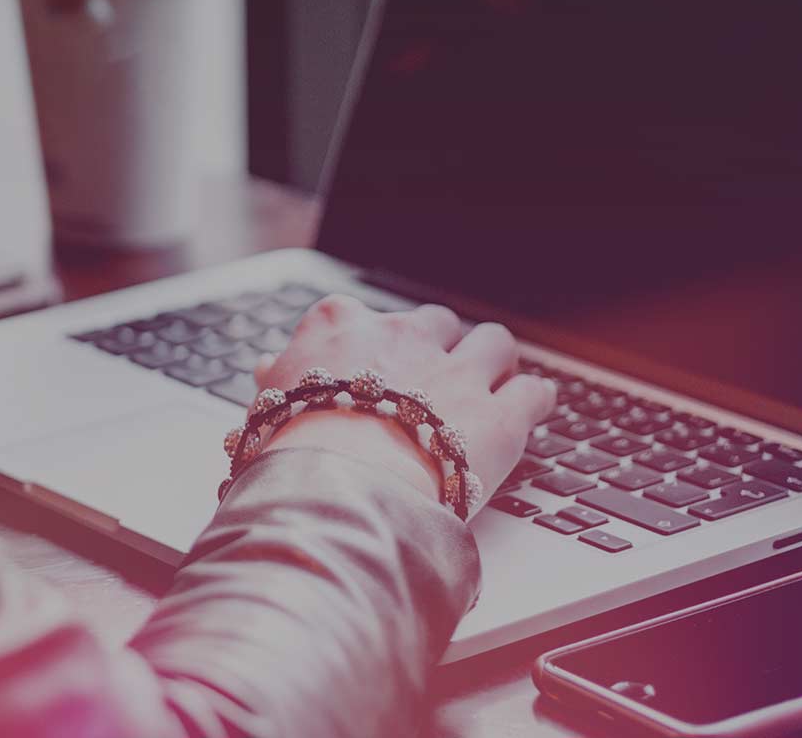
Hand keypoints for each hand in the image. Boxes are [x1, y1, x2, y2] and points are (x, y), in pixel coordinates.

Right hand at [252, 295, 554, 515]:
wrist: (339, 486)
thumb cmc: (292, 452)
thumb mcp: (266, 409)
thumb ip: (275, 383)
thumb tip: (269, 369)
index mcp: (341, 328)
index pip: (361, 316)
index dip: (372, 343)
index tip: (373, 361)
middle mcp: (403, 337)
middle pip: (436, 322)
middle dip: (442, 345)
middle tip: (440, 374)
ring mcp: (456, 372)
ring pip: (493, 343)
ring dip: (495, 360)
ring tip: (495, 379)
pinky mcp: (500, 415)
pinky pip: (533, 391)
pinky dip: (536, 398)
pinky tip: (534, 406)